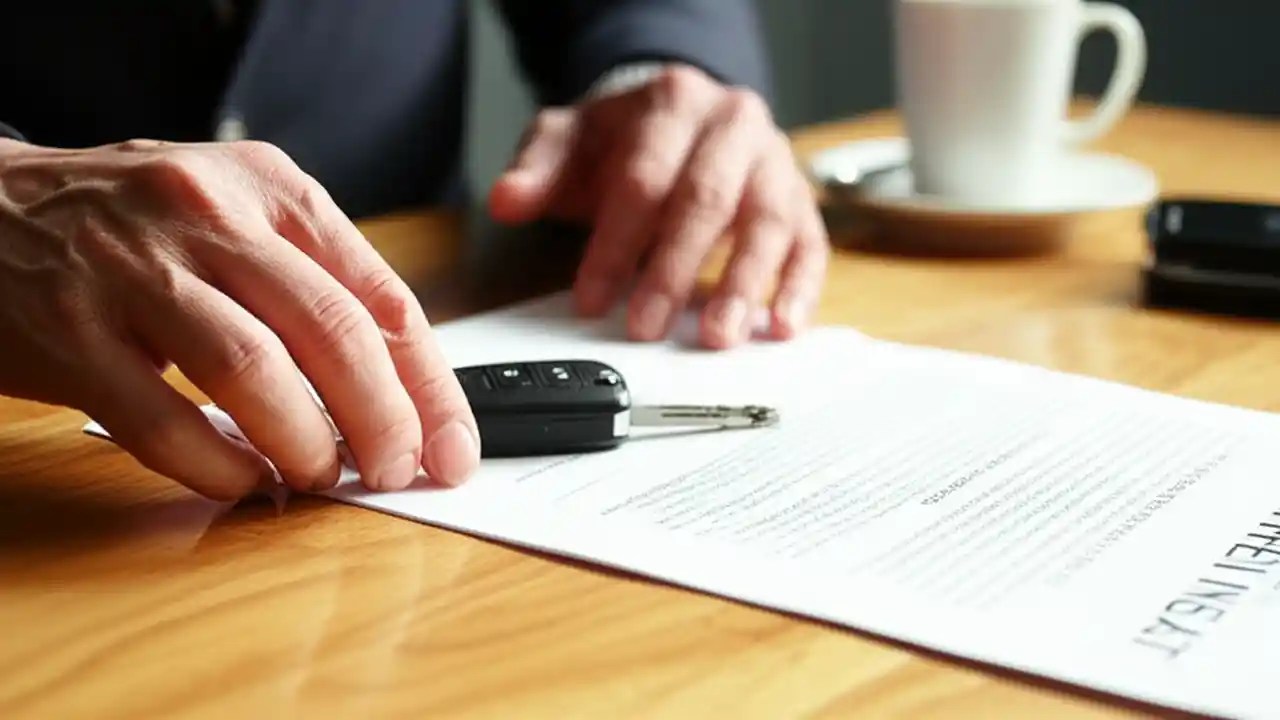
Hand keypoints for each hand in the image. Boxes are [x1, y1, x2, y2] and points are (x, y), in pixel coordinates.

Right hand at [0, 138, 479, 499]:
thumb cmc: (128, 220)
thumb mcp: (232, 210)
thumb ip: (310, 280)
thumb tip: (397, 388)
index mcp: (269, 187)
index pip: (381, 295)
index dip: (430, 383)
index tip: (454, 443)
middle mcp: (208, 214)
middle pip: (334, 333)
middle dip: (385, 421)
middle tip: (396, 470)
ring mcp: (134, 269)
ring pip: (256, 372)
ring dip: (304, 444)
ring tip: (317, 476)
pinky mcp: (69, 332)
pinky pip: (163, 422)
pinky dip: (216, 467)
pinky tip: (241, 481)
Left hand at [489, 65, 828, 348]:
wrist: (680, 118)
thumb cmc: (624, 140)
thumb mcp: (569, 140)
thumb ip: (536, 169)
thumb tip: (506, 199)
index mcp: (674, 101)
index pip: (644, 178)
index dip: (616, 243)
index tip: (591, 298)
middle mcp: (734, 125)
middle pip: (707, 201)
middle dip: (674, 271)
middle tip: (647, 328)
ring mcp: (775, 162)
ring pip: (769, 223)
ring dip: (744, 285)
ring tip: (719, 337)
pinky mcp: (801, 200)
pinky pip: (811, 244)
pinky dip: (801, 289)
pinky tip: (782, 326)